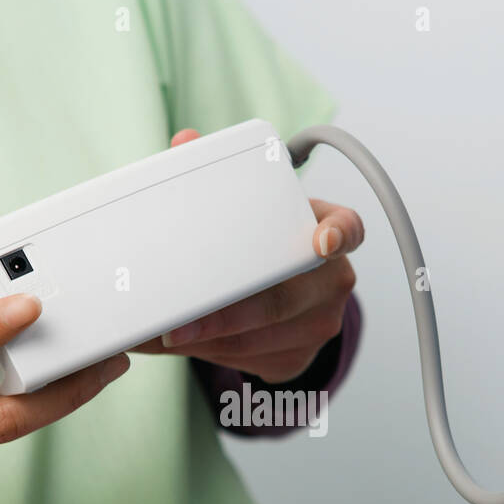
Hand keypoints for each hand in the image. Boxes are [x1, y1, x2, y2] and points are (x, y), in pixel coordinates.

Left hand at [133, 127, 363, 383]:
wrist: (282, 305)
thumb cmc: (262, 246)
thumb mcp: (251, 210)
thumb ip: (218, 177)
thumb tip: (184, 142)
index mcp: (325, 232)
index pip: (348, 229)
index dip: (338, 234)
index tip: (321, 242)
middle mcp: (331, 281)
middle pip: (282, 301)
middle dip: (224, 316)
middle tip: (175, 325)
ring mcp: (318, 325)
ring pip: (256, 340)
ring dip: (201, 341)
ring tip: (155, 337)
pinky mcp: (295, 359)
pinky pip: (245, 361)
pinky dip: (204, 355)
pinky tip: (177, 346)